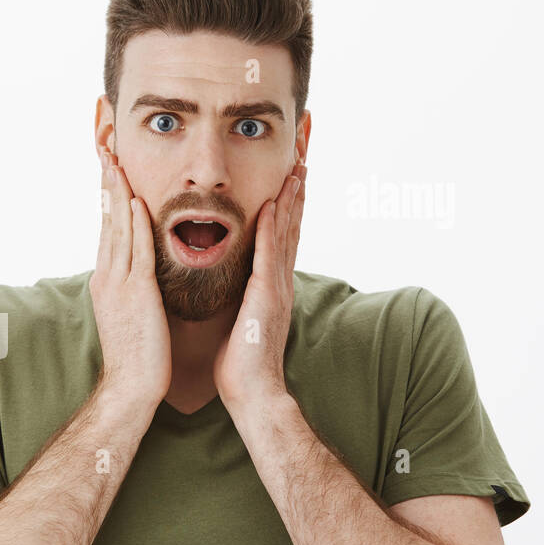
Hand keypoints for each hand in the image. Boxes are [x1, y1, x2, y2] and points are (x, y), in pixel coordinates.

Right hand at [91, 149, 172, 419]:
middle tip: (106, 147)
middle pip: (107, 219)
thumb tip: (138, 269)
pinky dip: (134, 224)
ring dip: (118, 192)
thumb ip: (133, 286)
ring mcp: (119, 283)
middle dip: (107, 182)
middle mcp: (108, 275)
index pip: (108, 226)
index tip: (111, 166)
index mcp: (108, 278)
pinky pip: (135, 251)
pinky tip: (136, 201)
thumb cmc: (137, 355)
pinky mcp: (136, 294)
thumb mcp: (131, 312)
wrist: (130, 387)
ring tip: (115, 159)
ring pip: (117, 228)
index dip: (109, 195)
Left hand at [213, 160, 306, 414]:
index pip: (283, 232)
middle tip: (305, 151)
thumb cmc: (241, 361)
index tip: (293, 169)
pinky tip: (274, 203)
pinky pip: (269, 256)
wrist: (252, 392)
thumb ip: (245, 294)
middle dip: (298, 187)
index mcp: (272, 283)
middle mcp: (280, 279)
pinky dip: (273, 228)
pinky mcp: (267, 297)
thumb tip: (238, 280)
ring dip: (292, 197)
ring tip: (297, 164)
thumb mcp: (241, 316)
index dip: (289, 200)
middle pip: (293, 223)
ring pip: (287, 232)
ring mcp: (276, 287)